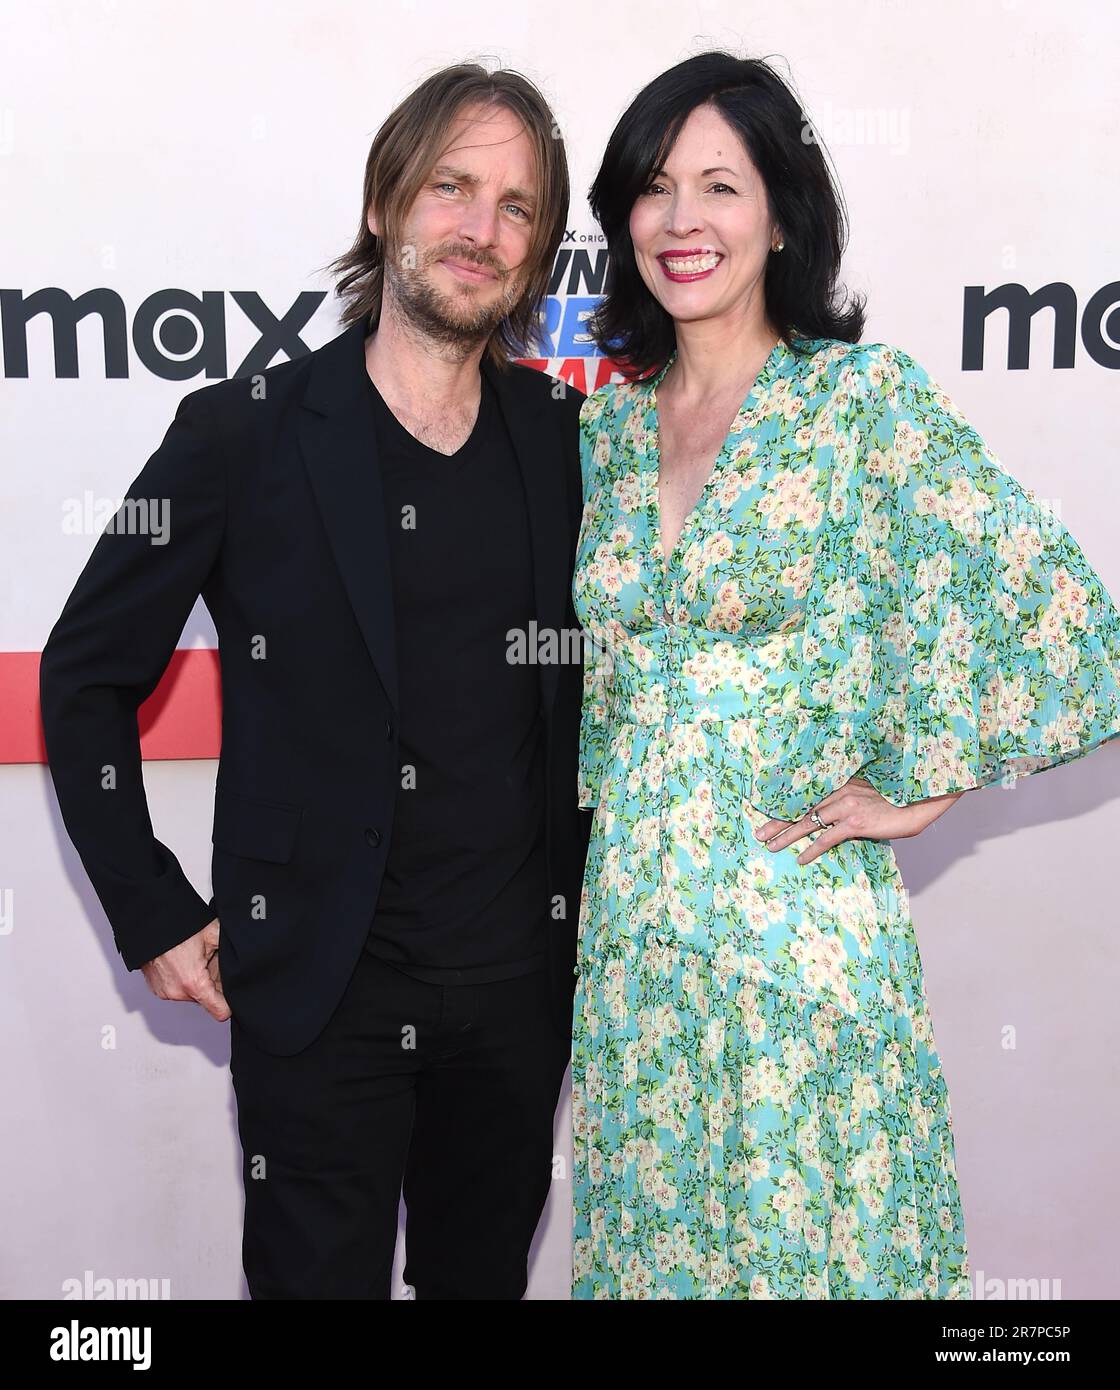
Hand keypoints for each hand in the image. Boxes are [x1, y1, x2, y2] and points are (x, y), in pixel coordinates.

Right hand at [140, 917, 230, 1021]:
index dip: (231, 1002)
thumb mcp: (214, 933)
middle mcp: (177, 992)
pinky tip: (185, 961)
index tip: (232, 991)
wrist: (151, 923)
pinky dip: (185, 979)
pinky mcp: (158, 988)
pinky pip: (179, 989)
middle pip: (207, 1000)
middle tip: (212, 961)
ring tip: (197, 958)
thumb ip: (231, 952)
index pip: (221, 1012)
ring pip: (193, 994)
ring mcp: (165, 992)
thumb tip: (244, 961)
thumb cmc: (178, 927)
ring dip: (199, 981)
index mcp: (194, 983)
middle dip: (214, 984)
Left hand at [752, 776, 964, 865]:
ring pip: (808, 822)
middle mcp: (840, 791)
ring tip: (771, 846)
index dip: (786, 805)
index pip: (807, 795)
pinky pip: (827, 838)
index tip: (768, 812)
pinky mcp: (855, 822)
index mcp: (842, 783)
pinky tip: (801, 859)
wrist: (919, 801)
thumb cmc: (897, 800)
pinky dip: (812, 850)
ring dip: (787, 836)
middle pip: (800, 807)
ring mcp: (846, 806)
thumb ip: (850, 800)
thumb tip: (834, 817)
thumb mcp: (869, 794)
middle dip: (777, 821)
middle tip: (759, 833)